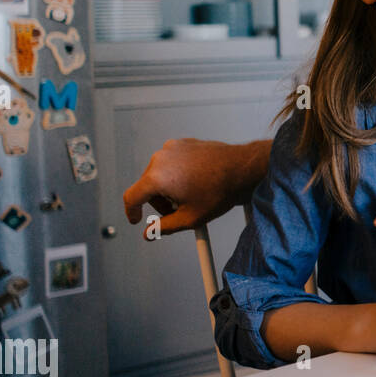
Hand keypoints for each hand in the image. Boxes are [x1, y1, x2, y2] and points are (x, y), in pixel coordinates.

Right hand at [123, 138, 266, 236]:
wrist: (244, 169)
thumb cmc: (221, 190)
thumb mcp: (190, 218)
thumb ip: (164, 228)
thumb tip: (149, 233)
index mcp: (157, 177)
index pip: (132, 197)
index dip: (131, 212)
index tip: (136, 219)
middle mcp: (161, 158)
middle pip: (147, 185)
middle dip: (159, 202)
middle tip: (178, 211)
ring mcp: (172, 148)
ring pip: (159, 173)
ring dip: (168, 187)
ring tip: (191, 195)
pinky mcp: (183, 143)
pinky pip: (172, 162)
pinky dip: (177, 173)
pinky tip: (195, 182)